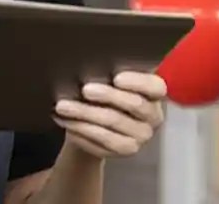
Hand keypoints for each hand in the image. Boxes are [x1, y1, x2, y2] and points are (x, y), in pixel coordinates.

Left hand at [52, 71, 166, 158]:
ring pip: (112, 124)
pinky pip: (102, 140)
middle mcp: (153, 117)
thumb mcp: (112, 81)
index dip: (138, 82)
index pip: (155, 87)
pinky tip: (66, 121)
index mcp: (155, 94)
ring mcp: (141, 137)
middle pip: (134, 104)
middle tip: (84, 89)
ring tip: (63, 106)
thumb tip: (91, 68)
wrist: (99, 125)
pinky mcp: (126, 150)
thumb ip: (110, 74)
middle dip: (107, 95)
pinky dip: (81, 129)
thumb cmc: (107, 95)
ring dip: (85, 114)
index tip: (116, 78)